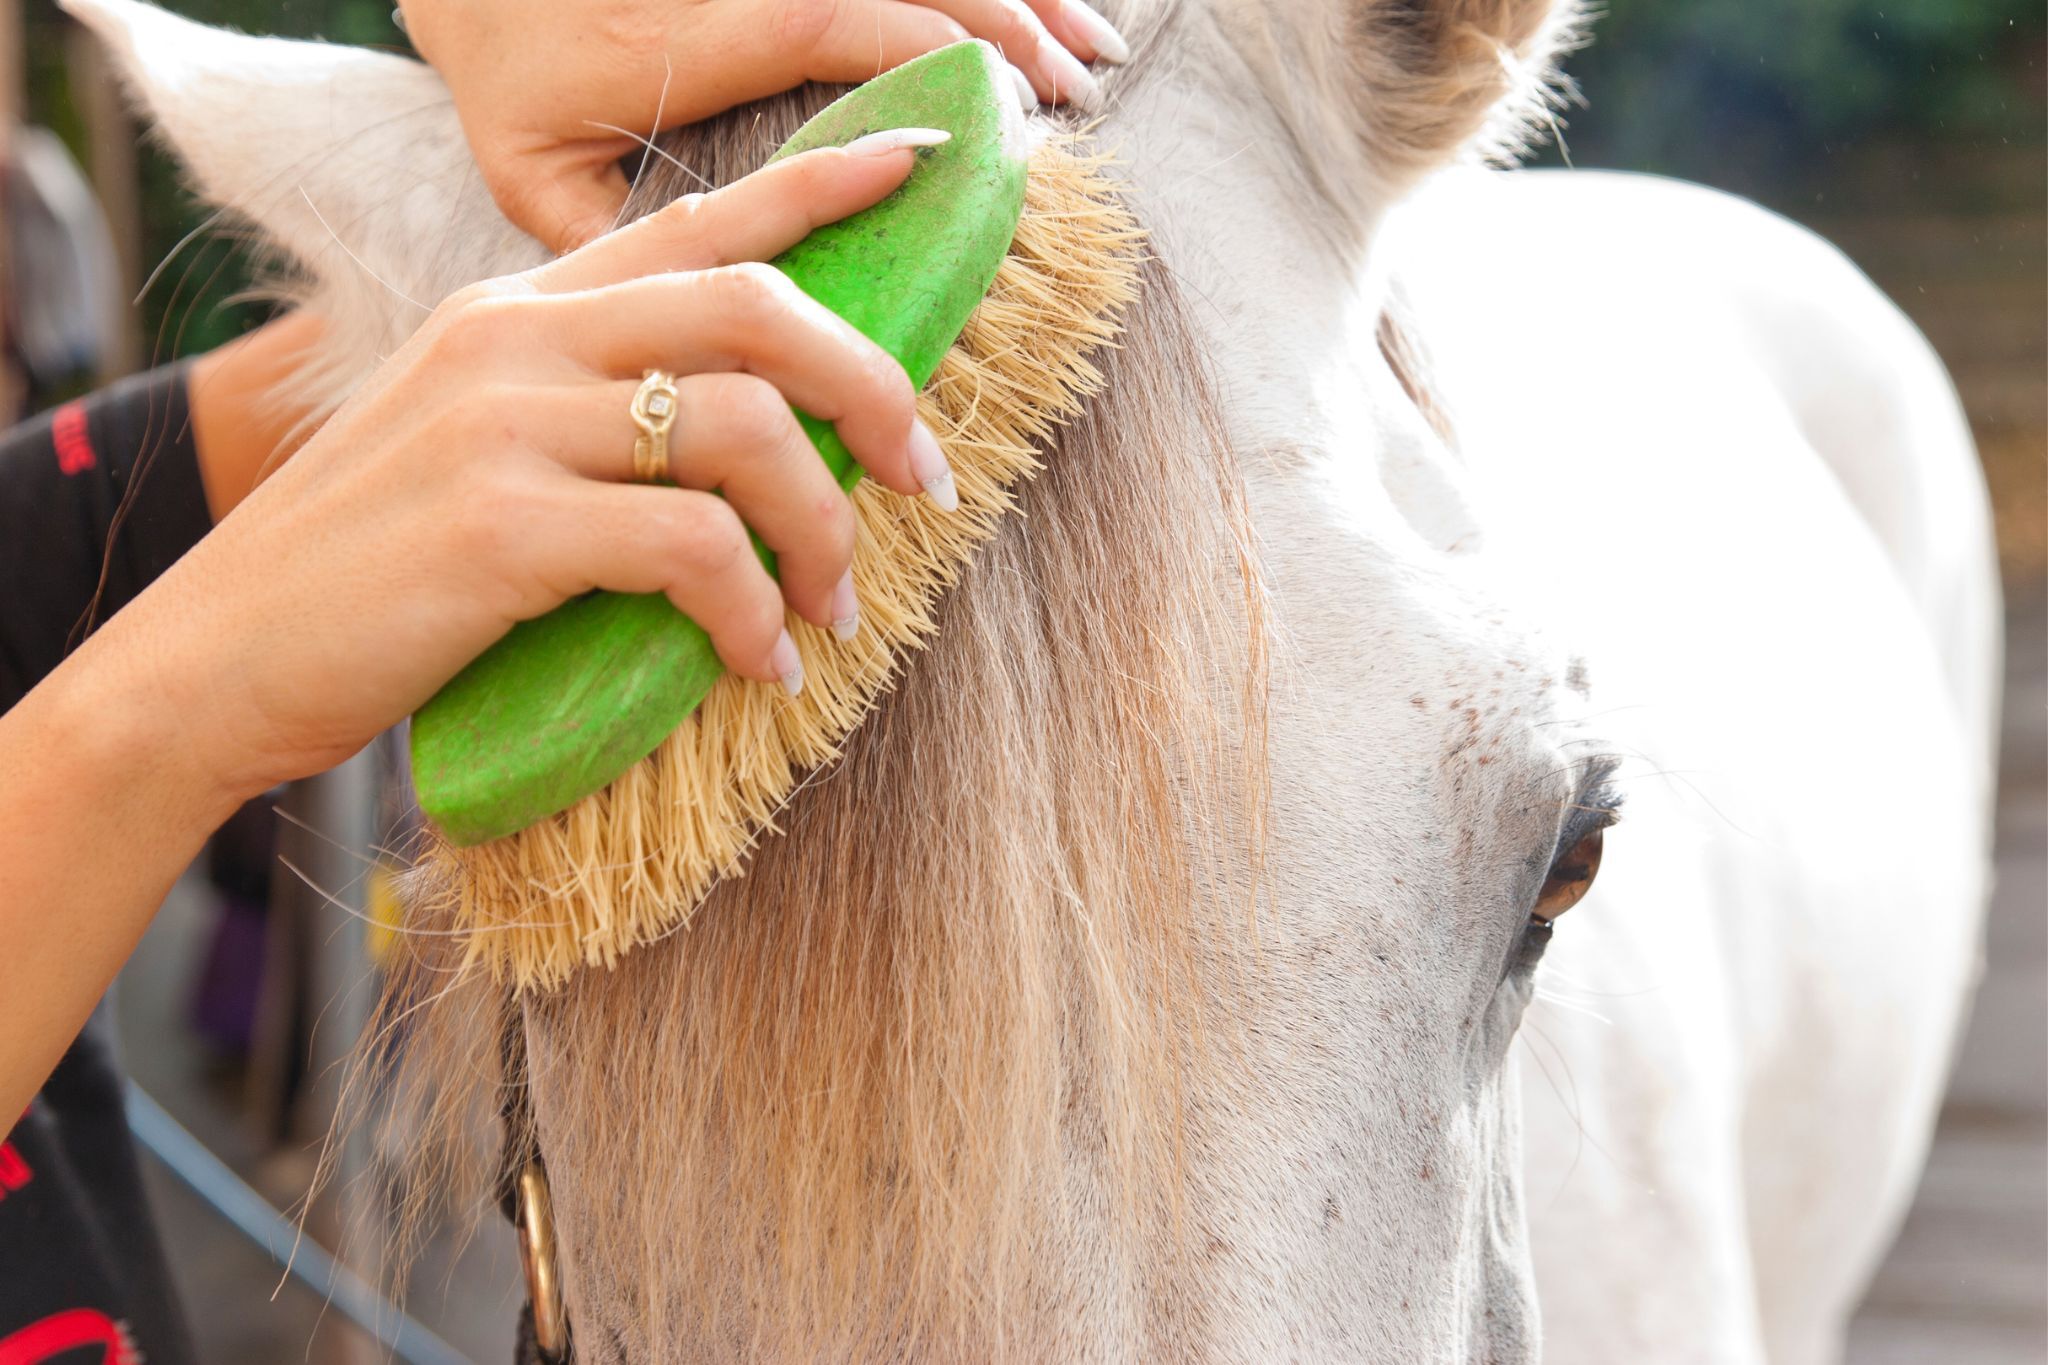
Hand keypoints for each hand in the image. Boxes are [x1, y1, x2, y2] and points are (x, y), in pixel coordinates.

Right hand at [98, 134, 947, 805]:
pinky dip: (753, 614)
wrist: (214, 660)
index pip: (693, 221)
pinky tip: (758, 666)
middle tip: (925, 479)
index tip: (924, 164)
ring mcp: (505, 424)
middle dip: (875, 389)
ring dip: (824, 529)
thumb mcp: (471, 450)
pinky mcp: (500, 527)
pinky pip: (694, 546)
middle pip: (757, 307)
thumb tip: (744, 444)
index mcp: (516, 313)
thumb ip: (584, 414)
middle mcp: (516, 341)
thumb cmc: (368, 570)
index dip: (822, 185)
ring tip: (833, 609)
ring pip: (747, 428)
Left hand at [397, 0, 1128, 250]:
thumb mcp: (531, 169)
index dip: (927, 55)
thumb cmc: (503, 72)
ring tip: (1093, 44)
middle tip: (1078, 91)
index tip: (999, 115)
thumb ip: (606, 245)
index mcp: (696, 26)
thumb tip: (689, 337)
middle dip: (1006, 22)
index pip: (837, 20)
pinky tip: (1038, 6)